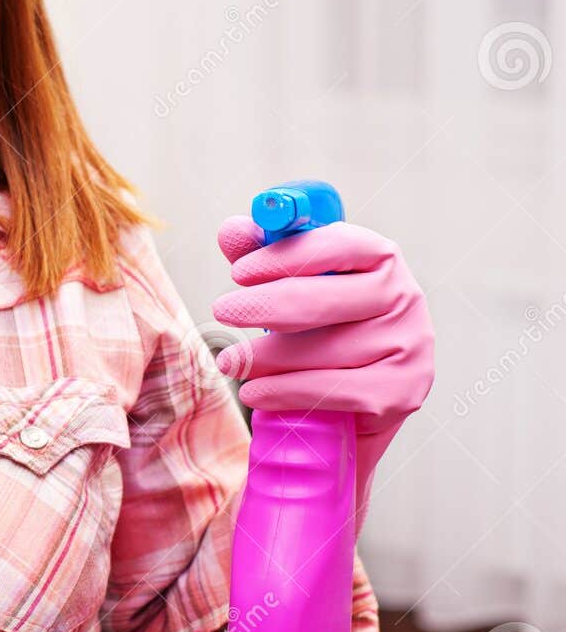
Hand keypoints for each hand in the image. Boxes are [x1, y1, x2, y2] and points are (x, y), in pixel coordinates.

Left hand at [209, 216, 434, 531]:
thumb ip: (264, 256)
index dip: (286, 256)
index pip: (338, 245)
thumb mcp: (291, 285)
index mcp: (381, 259)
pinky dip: (286, 392)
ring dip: (266, 357)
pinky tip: (254, 392)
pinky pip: (333, 390)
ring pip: (324, 350)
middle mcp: (405, 297)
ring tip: (229, 362)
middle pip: (326, 299)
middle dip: (265, 306)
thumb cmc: (320, 328)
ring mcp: (408, 346)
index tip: (238, 272)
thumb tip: (232, 231)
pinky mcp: (402, 392)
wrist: (356, 400)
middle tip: (222, 312)